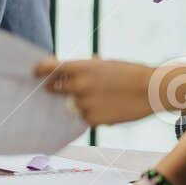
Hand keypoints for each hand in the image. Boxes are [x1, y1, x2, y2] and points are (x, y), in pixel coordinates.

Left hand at [33, 56, 157, 126]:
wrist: (151, 89)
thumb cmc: (128, 73)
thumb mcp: (103, 65)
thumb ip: (83, 70)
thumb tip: (64, 72)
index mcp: (78, 67)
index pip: (46, 69)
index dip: (38, 71)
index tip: (34, 74)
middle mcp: (77, 85)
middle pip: (52, 89)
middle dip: (54, 89)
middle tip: (57, 90)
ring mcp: (83, 104)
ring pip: (70, 106)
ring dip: (79, 103)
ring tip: (101, 98)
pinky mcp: (92, 119)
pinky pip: (83, 118)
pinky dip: (91, 115)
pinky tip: (108, 108)